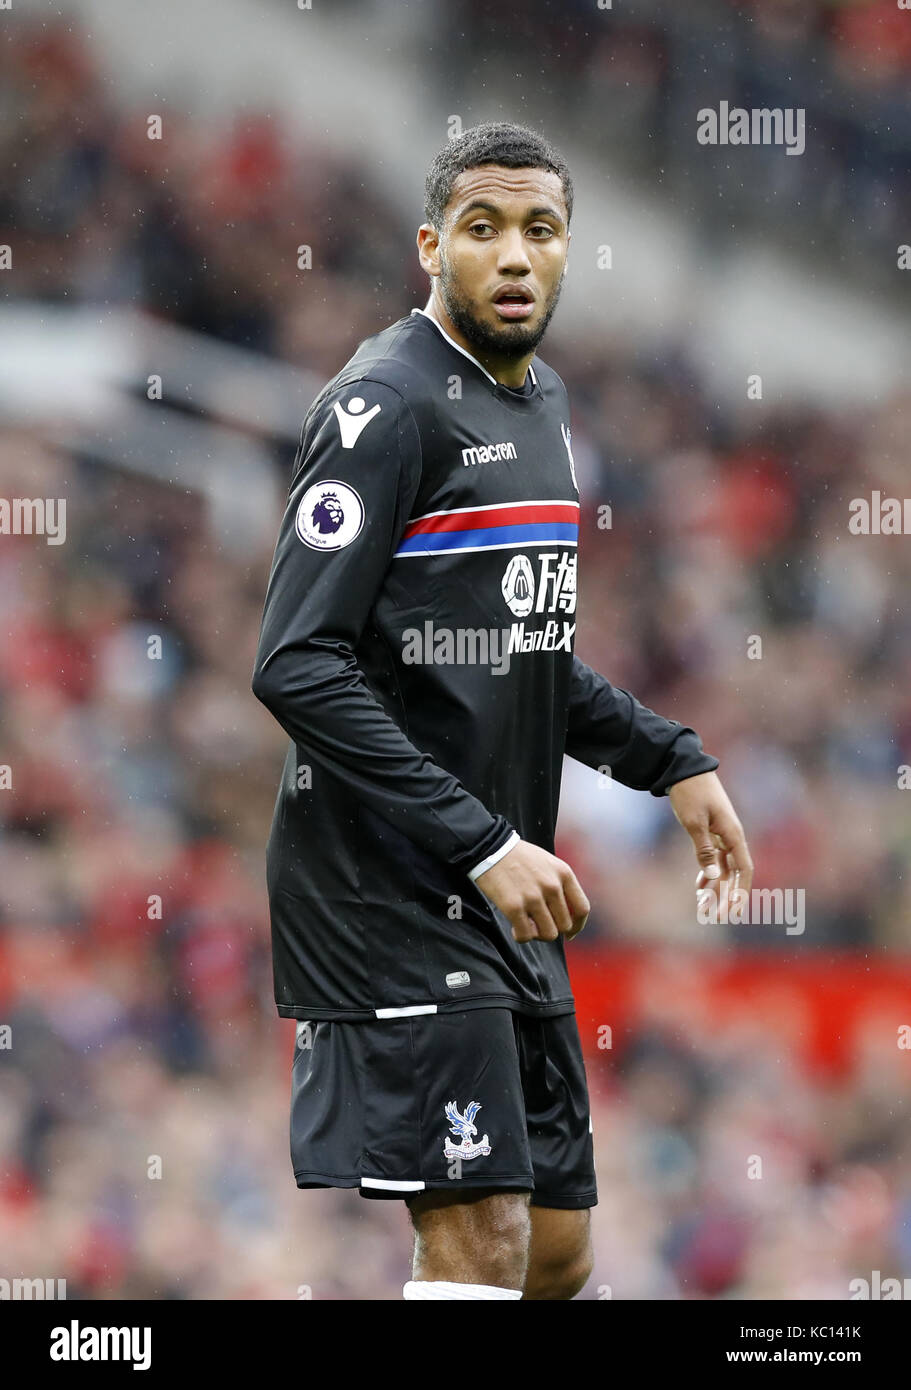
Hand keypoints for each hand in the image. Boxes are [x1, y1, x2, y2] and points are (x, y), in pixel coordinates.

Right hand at [473, 839, 589, 943]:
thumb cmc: (519, 857)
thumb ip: (560, 884)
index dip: (577, 926)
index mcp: (564, 873)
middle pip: (565, 925)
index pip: (582, 909)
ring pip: (548, 934)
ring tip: (527, 925)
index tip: (570, 932)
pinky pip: (526, 936)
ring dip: (538, 934)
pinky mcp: (514, 907)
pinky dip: (521, 936)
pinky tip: (515, 928)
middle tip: (539, 924)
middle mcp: (552, 886)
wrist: (491, 847)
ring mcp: (533, 897)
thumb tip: (566, 914)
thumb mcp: (549, 863)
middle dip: (553, 928)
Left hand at [667, 770, 752, 907]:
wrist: (684, 768)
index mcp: (733, 834)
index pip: (745, 869)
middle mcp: (731, 836)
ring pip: (724, 868)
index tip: (733, 911)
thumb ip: (704, 850)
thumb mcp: (694, 822)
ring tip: (705, 907)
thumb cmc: (690, 792)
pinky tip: (700, 887)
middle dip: (729, 896)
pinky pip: (714, 858)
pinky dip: (708, 873)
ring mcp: (722, 834)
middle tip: (718, 917)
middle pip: (736, 873)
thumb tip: (713, 877)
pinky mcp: (711, 831)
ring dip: (716, 888)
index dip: (741, 892)